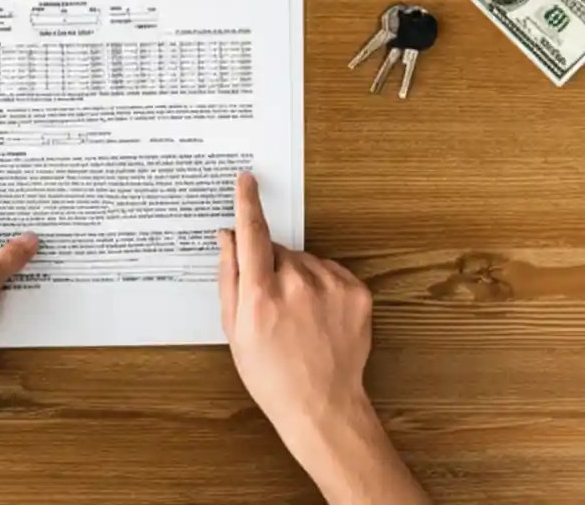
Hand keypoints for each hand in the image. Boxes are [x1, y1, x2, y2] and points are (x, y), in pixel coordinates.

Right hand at [218, 173, 373, 451]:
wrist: (321, 404)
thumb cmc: (271, 374)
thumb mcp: (235, 330)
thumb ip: (229, 277)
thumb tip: (227, 238)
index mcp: (261, 295)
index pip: (251, 234)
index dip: (246, 203)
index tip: (246, 181)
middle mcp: (297, 284)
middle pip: (276, 251)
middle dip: (269, 266)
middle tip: (270, 304)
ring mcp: (331, 286)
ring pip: (304, 261)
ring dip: (296, 277)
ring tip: (297, 316)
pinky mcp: (356, 291)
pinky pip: (329, 271)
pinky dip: (321, 285)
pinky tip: (317, 315)